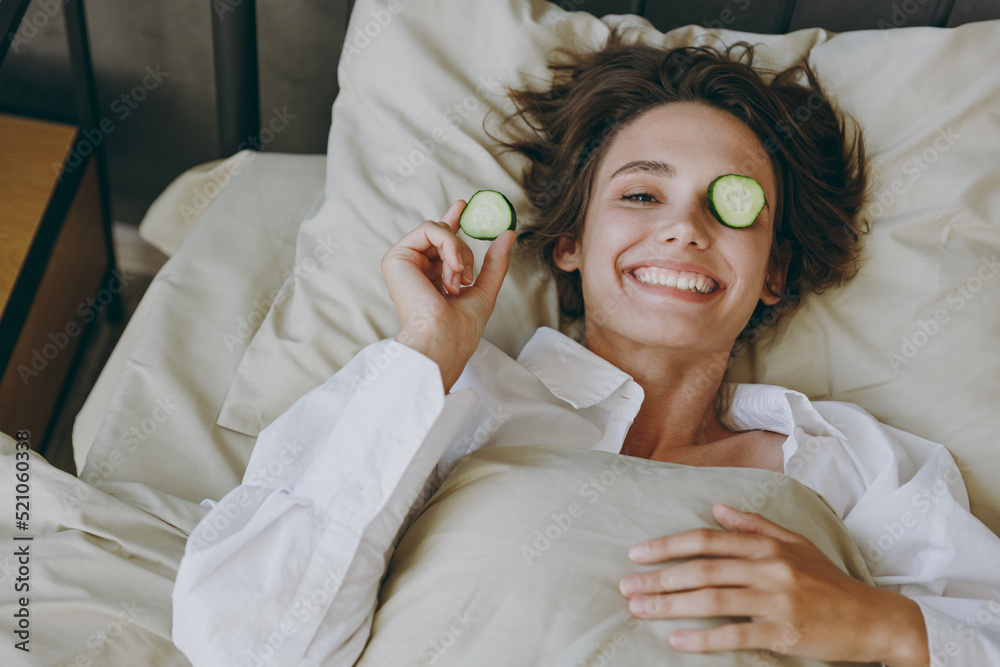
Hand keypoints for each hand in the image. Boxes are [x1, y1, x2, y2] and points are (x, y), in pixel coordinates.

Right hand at [381, 200, 515, 392]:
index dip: (451, 221)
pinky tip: (453, 269)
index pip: (439, 243)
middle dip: (463, 251)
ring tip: (457, 280)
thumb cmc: (461, 327)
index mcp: (430, 279)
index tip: (463, 205)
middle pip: (444, 235)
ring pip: (439, 230)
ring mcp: (404, 263)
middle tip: (466, 276)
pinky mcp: (396, 257)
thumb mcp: (485, 289)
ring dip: (458, 253)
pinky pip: (430, 229)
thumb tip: (509, 233)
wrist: (443, 339)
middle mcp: (415, 270)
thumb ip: (494, 262)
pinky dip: (449, 244)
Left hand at [617, 503, 928, 665]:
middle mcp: (770, 568)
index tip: (637, 553)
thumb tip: (716, 508)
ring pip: (713, 599)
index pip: (707, 539)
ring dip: (670, 604)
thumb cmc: (830, 582)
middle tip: (625, 585)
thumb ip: (755, 526)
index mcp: (767, 545)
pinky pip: (737, 634)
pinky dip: (704, 639)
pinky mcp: (785, 633)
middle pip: (702, 569)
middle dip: (659, 577)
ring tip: (639, 609)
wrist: (875, 619)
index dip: (668, 545)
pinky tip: (676, 640)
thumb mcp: (796, 544)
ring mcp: (777, 600)